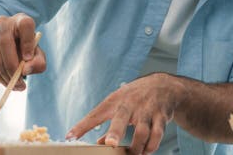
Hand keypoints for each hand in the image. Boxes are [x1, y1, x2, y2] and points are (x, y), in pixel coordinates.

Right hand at [0, 13, 45, 90]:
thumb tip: (25, 69)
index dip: (27, 42)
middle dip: (12, 65)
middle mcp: (4, 23)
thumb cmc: (26, 53)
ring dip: (6, 74)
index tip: (28, 58)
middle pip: (6, 42)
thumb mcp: (37, 58)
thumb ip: (38, 63)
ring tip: (16, 84)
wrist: (10, 55)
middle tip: (19, 80)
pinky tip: (6, 80)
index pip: (25, 24)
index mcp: (21, 21)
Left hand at [66, 73, 181, 154]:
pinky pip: (157, 135)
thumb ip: (108, 123)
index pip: (95, 114)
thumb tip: (99, 143)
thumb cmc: (134, 97)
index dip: (81, 126)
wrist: (163, 85)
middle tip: (110, 144)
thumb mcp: (118, 104)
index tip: (69, 137)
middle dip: (115, 132)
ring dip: (136, 147)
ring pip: (142, 131)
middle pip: (121, 118)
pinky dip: (151, 146)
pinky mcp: (161, 116)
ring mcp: (146, 110)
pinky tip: (146, 150)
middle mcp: (129, 104)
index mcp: (114, 101)